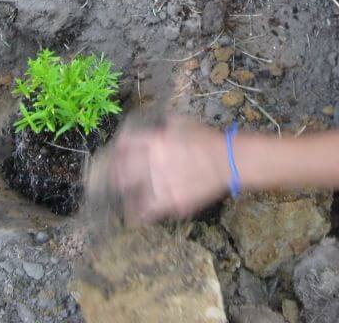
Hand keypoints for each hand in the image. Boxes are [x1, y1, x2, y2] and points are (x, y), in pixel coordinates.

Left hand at [107, 116, 229, 222]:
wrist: (228, 160)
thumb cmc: (207, 139)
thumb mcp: (182, 122)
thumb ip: (162, 125)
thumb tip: (150, 127)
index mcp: (155, 141)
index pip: (125, 145)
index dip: (117, 149)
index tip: (115, 153)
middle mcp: (153, 162)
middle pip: (121, 169)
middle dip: (114, 172)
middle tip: (110, 176)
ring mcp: (161, 184)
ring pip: (131, 192)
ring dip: (125, 193)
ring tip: (122, 196)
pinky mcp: (171, 201)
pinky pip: (147, 211)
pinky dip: (139, 214)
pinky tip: (134, 216)